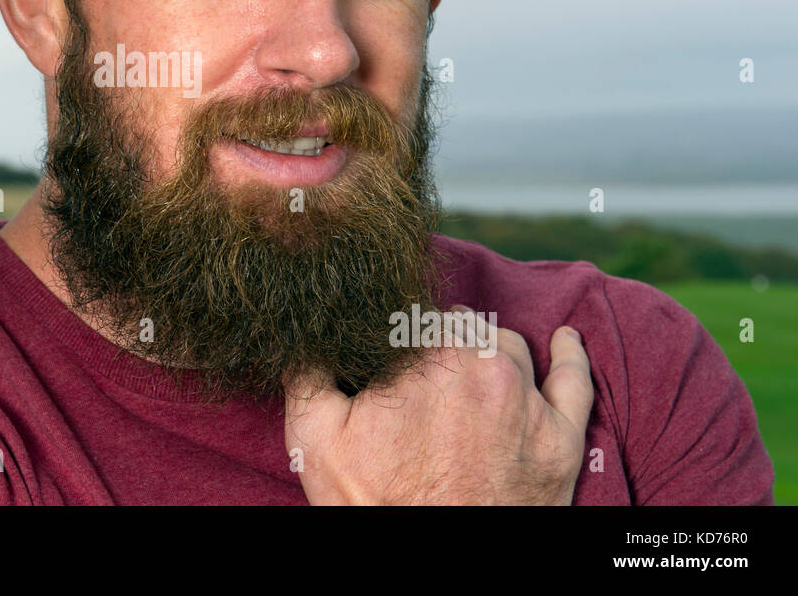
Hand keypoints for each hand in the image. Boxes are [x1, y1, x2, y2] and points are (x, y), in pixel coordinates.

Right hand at [284, 308, 592, 504]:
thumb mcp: (316, 438)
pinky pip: (575, 381)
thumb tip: (308, 333)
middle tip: (417, 382)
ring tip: (465, 376)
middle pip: (461, 326)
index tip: (388, 361)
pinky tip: (564, 339)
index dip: (397, 336)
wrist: (434, 574)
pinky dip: (570, 355)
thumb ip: (309, 373)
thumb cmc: (376, 506)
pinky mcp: (561, 439)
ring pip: (508, 346)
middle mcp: (483, 366)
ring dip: (488, 350)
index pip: (412, 314)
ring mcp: (528, 402)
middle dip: (439, 342)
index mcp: (424, 354)